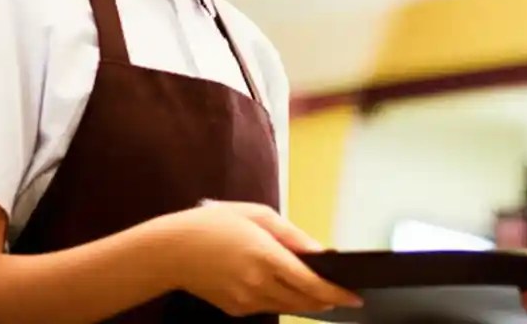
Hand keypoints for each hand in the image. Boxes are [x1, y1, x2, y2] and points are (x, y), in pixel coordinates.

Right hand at [165, 200, 361, 316]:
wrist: (170, 251)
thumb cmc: (213, 224)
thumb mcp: (257, 216)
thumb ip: (292, 235)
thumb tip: (319, 252)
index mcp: (266, 256)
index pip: (311, 283)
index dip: (336, 293)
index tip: (355, 297)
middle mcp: (258, 283)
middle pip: (304, 301)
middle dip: (326, 300)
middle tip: (344, 296)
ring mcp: (245, 300)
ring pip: (287, 307)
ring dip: (306, 302)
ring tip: (321, 293)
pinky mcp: (235, 310)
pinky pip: (268, 307)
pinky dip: (282, 300)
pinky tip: (287, 289)